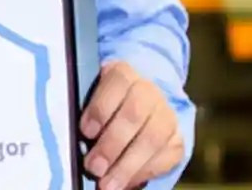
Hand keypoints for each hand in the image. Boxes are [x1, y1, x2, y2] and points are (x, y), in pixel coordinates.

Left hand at [80, 61, 183, 189]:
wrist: (139, 106)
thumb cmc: (103, 106)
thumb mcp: (90, 98)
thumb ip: (85, 112)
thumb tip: (74, 139)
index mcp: (123, 73)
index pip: (117, 82)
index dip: (101, 107)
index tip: (85, 132)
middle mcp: (148, 90)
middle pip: (134, 114)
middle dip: (112, 144)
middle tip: (94, 167)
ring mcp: (166, 114)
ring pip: (152, 138)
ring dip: (128, 166)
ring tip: (107, 185)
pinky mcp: (177, 138)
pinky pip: (166, 157)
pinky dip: (143, 173)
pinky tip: (126, 183)